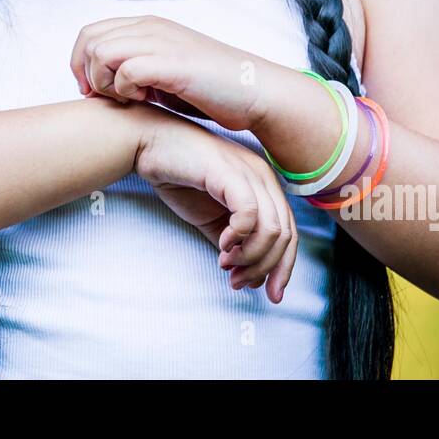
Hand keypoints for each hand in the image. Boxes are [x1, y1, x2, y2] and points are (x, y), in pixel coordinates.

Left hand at [70, 16, 275, 131]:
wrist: (255, 92)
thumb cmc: (211, 88)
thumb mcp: (165, 72)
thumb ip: (135, 70)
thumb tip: (101, 85)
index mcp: (148, 26)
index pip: (90, 33)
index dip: (81, 64)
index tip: (94, 92)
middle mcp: (151, 27)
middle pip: (89, 41)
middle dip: (88, 75)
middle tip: (109, 99)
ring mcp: (161, 42)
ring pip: (102, 53)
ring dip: (106, 83)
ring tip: (130, 99)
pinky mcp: (172, 63)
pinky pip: (126, 71)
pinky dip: (127, 91)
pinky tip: (146, 101)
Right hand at [133, 107, 297, 303]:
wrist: (149, 144)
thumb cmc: (179, 177)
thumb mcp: (212, 218)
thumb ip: (234, 242)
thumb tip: (251, 275)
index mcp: (264, 185)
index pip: (289, 233)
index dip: (283, 267)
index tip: (269, 294)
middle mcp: (263, 177)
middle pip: (285, 235)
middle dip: (265, 268)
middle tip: (239, 283)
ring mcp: (249, 172)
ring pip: (272, 229)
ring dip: (251, 257)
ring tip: (227, 265)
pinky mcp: (230, 173)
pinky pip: (250, 214)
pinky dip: (240, 237)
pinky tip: (223, 245)